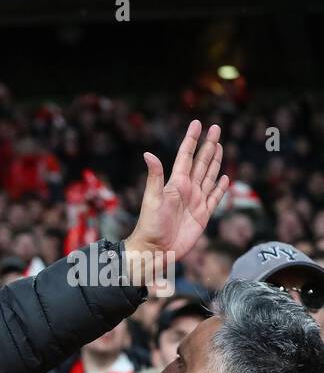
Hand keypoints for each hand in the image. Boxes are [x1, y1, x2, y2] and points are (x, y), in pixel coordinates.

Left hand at [122, 119, 228, 292]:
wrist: (156, 250)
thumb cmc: (150, 225)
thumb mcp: (152, 199)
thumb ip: (154, 176)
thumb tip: (148, 154)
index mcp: (176, 183)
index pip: (186, 156)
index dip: (192, 140)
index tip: (198, 123)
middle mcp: (187, 189)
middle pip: (202, 162)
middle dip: (209, 145)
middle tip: (216, 128)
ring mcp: (196, 201)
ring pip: (209, 176)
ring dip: (215, 161)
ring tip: (220, 146)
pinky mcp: (203, 215)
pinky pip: (215, 197)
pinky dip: (220, 187)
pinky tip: (224, 178)